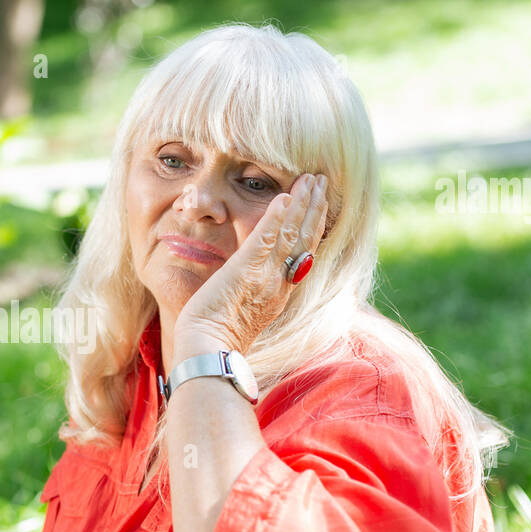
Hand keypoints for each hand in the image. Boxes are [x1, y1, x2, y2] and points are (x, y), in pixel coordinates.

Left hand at [175, 172, 329, 354]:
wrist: (207, 352)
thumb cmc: (215, 337)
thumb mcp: (244, 314)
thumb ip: (254, 294)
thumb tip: (250, 283)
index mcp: (279, 292)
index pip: (303, 252)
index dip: (313, 226)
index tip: (318, 204)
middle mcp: (279, 282)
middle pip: (305, 238)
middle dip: (315, 207)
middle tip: (322, 181)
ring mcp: (265, 276)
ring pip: (292, 233)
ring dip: (303, 203)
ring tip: (312, 179)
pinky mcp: (245, 271)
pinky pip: (265, 239)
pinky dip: (276, 217)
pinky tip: (285, 196)